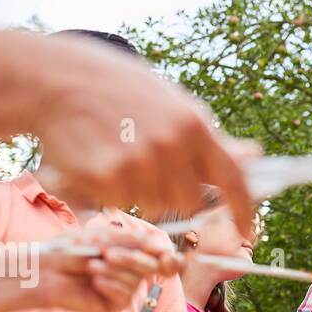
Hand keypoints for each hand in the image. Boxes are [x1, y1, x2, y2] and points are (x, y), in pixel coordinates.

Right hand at [0, 32, 259, 231]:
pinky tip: (100, 160)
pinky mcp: (107, 178)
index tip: (248, 231)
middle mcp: (171, 146)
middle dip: (177, 193)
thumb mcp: (172, 103)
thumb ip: (209, 137)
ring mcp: (138, 164)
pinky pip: (121, 205)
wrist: (57, 80)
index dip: (244, 211)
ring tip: (122, 155)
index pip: (233, 180)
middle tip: (152, 166)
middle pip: (191, 203)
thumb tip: (254, 156)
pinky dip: (113, 192)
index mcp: (194, 125)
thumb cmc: (120, 91)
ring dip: (142, 192)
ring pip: (155, 206)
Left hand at [38, 228, 178, 311]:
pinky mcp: (113, 305)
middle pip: (152, 267)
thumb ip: (131, 239)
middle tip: (106, 253)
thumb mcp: (102, 236)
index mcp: (129, 252)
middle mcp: (129, 271)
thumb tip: (161, 245)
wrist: (45, 270)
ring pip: (136, 280)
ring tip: (90, 266)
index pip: (159, 256)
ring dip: (113, 270)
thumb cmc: (69, 250)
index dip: (169, 257)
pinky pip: (125, 295)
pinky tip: (94, 281)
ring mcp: (122, 289)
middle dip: (131, 259)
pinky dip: (110, 285)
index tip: (169, 256)